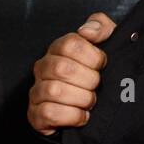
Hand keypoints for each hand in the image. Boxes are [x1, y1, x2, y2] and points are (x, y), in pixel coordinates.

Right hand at [27, 12, 114, 133]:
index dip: (92, 56)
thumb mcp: (108, 45)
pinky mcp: (35, 114)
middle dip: (88, 80)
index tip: (102, 64)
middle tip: (97, 86)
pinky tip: (82, 115)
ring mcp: (37, 91)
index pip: (70, 44)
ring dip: (81, 99)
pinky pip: (48, 113)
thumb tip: (86, 31)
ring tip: (90, 101)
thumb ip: (101, 27)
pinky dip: (71, 116)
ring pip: (53, 90)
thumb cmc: (99, 73)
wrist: (97, 108)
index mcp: (58, 49)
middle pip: (62, 68)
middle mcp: (43, 67)